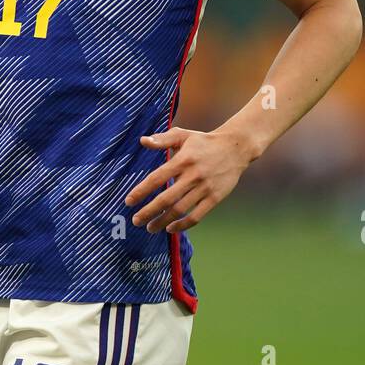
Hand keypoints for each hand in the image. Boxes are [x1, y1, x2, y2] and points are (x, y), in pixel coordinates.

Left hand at [124, 126, 255, 233]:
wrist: (236, 148)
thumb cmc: (204, 142)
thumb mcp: (183, 135)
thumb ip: (162, 139)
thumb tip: (142, 141)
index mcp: (182, 160)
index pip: (157, 178)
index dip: (141, 191)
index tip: (129, 201)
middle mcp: (193, 175)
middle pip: (166, 198)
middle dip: (148, 212)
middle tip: (136, 221)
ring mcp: (205, 188)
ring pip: (180, 210)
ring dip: (162, 221)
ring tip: (150, 228)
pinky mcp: (215, 198)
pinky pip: (197, 216)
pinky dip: (183, 225)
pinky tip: (171, 229)